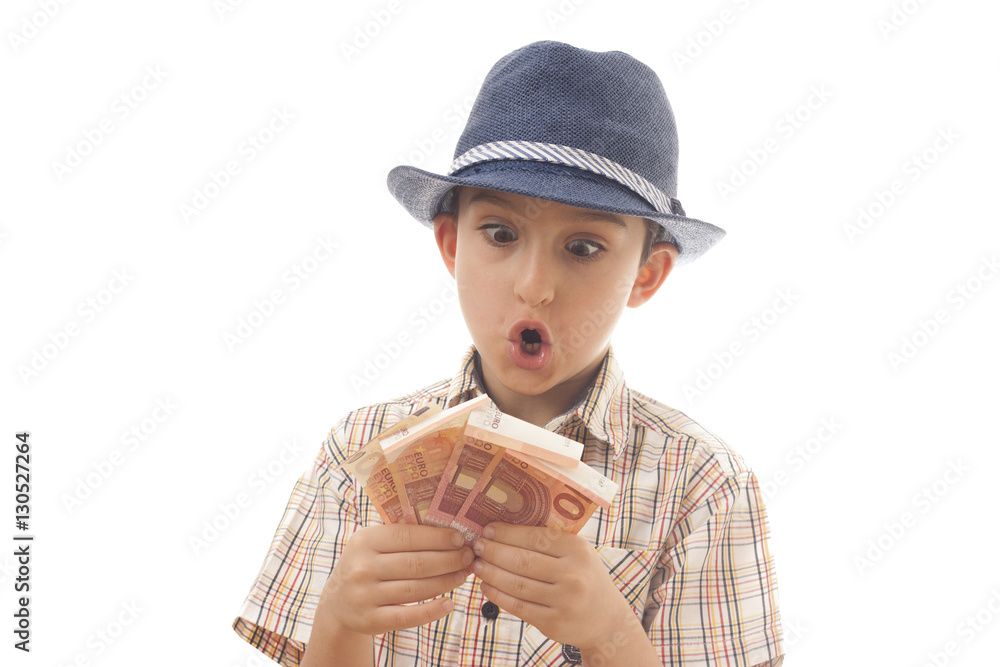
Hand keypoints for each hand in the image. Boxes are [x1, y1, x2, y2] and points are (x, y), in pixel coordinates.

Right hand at [317, 523, 473, 636]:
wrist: (337, 602)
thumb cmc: (365, 564)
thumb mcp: (372, 543)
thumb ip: (401, 535)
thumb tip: (447, 530)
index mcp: (365, 541)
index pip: (408, 537)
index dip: (438, 538)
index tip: (460, 538)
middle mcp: (362, 568)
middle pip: (416, 563)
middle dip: (448, 559)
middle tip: (468, 556)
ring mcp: (365, 596)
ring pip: (416, 589)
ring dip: (445, 582)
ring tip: (463, 575)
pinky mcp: (371, 620)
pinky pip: (408, 616)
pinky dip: (431, 611)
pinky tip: (449, 604)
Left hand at [471, 523, 639, 652]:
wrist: (606, 619)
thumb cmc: (585, 579)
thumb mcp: (578, 554)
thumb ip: (550, 543)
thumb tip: (505, 530)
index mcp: (577, 550)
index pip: (535, 538)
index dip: (507, 533)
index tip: (488, 529)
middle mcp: (572, 574)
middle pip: (523, 560)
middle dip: (494, 551)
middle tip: (477, 545)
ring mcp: (563, 601)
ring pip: (517, 584)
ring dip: (492, 573)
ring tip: (477, 564)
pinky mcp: (553, 622)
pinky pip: (518, 606)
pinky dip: (498, 595)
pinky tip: (486, 586)